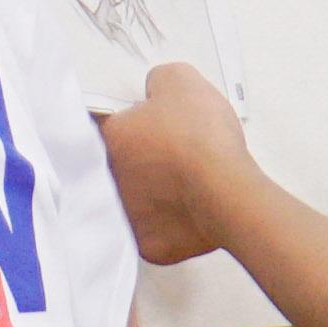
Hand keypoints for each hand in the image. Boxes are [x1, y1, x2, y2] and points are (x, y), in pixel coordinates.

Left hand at [96, 61, 258, 268]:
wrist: (225, 190)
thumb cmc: (199, 135)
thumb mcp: (179, 79)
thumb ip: (157, 80)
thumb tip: (154, 93)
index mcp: (108, 140)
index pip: (102, 128)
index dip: (127, 125)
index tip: (149, 127)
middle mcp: (108, 182)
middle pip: (120, 168)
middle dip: (141, 161)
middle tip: (173, 156)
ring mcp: (126, 219)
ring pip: (137, 202)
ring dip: (155, 194)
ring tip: (186, 183)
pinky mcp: (150, 247)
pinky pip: (157, 232)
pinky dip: (172, 225)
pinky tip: (191, 211)